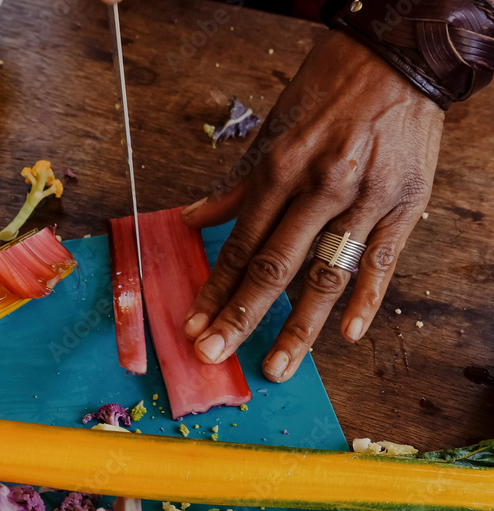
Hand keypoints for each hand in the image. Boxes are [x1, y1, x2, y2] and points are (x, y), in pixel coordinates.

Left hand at [181, 30, 444, 382]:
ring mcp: (365, 199)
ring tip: (277, 366)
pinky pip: (382, 263)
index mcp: (279, 169)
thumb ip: (235, 185)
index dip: (214, 290)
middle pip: (274, 267)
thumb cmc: (327, 92)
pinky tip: (347, 336)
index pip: (239, 245)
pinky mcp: (404, 206)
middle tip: (214, 354)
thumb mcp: (271, 130)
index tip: (193, 324)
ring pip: (326, 276)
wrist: (397, 59)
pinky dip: (366, 302)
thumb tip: (191, 220)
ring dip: (299, 327)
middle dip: (240, 317)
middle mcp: (319, 187)